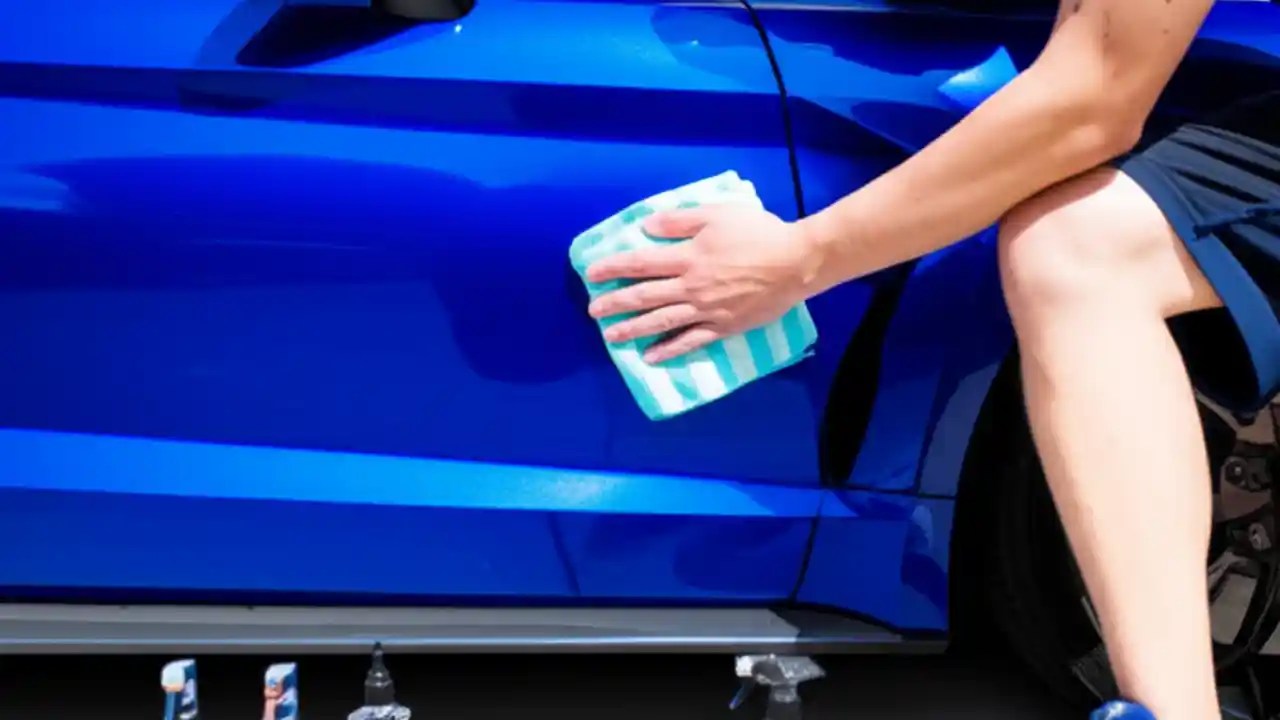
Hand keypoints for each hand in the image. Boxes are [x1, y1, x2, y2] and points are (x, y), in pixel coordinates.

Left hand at [586, 204, 822, 362]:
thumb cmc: (758, 233)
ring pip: (661, 322)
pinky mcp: (723, 327)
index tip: (592, 274)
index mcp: (687, 257)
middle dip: (615, 304)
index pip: (640, 263)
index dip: (614, 268)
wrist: (795, 263)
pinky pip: (691, 341)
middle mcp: (690, 286)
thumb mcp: (717, 214)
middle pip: (644, 296)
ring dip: (633, 330)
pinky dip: (670, 349)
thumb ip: (680, 220)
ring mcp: (706, 310)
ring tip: (611, 337)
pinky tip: (652, 357)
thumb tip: (646, 227)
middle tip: (594, 312)